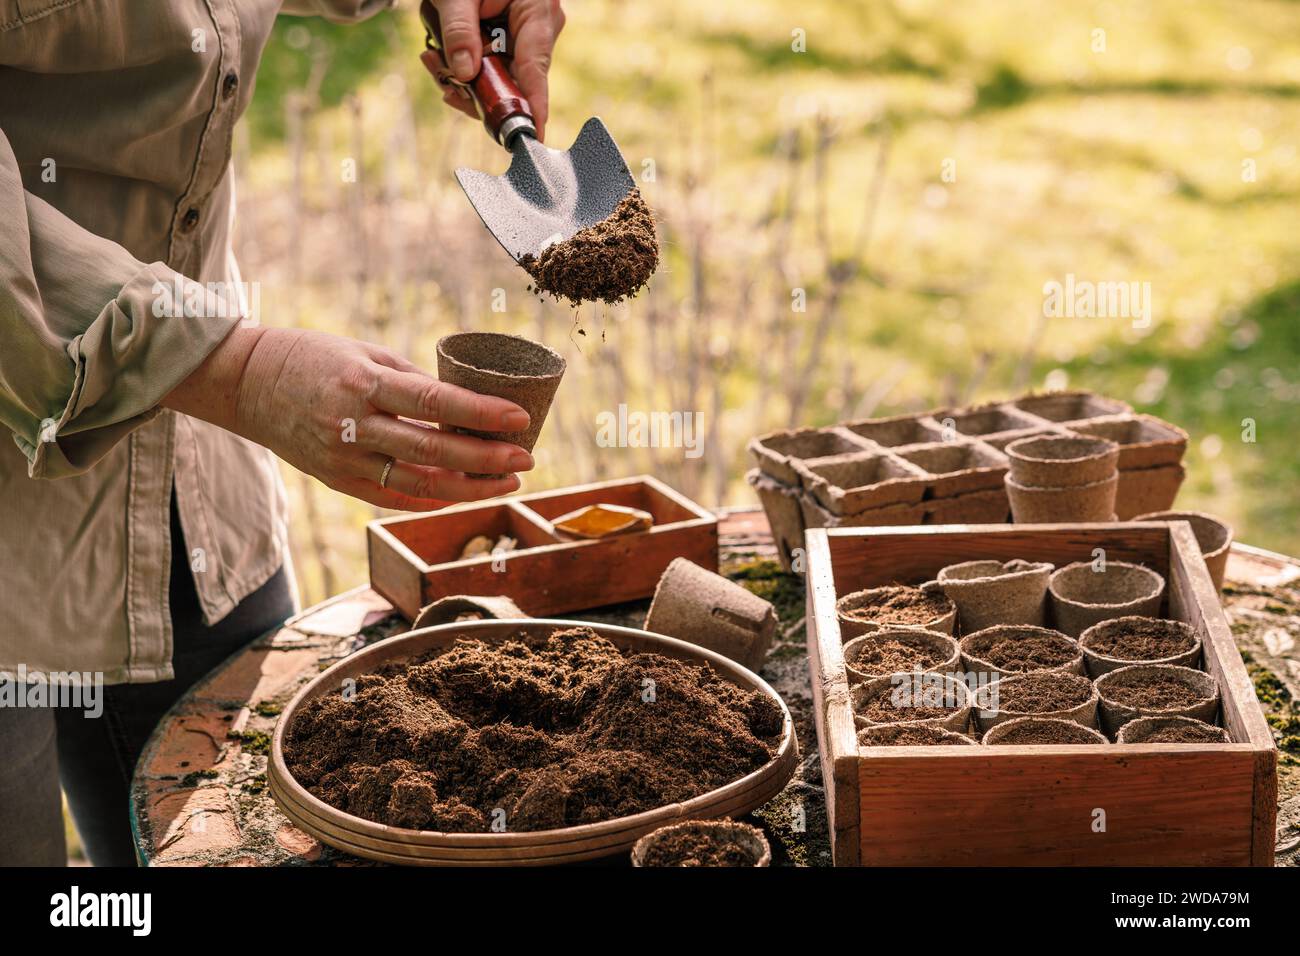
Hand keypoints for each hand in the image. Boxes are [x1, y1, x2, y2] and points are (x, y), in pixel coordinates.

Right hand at [163, 327, 533, 510]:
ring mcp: (343, 458)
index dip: (481, 414)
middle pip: (433, 450)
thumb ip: (412, 382)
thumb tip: (467, 406)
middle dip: (487, 459)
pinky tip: (464, 493)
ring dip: (469, 487)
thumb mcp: (366, 353)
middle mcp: (353, 424)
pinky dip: (432, 499)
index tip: (520, 419)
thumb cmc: (316, 358)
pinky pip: (393, 497)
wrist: (247, 383)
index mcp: (364, 383)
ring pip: (418, 484)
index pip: (435, 402)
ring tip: (507, 482)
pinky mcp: (336, 480)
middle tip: (527, 459)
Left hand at [433, 0, 565, 140]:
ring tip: (433, 58)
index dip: (533, 106)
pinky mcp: (509, 42)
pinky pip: (490, 67)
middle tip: (443, 81)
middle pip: (513, 81)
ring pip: (498, 78)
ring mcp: (525, 38)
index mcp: (537, 12)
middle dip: (476, 89)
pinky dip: (464, 66)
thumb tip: (464, 75)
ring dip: (462, 77)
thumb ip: (458, 31)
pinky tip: (440, 55)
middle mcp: (537, 29)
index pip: (535, 70)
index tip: (533, 136)